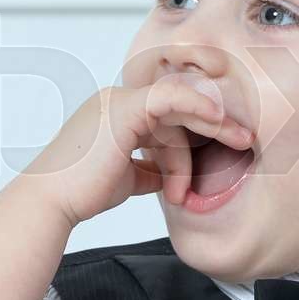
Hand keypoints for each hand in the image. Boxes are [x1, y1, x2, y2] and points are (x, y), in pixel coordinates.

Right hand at [21, 75, 254, 226]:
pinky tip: (219, 120)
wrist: (53, 201)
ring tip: (239, 145)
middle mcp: (114, 101)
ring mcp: (117, 101)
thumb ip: (150, 169)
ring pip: (179, 106)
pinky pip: (171, 97)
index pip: (166, 118)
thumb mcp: (127, 178)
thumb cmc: (80, 192)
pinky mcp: (124, 108)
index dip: (196, 135)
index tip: (227, 148)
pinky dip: (198, 106)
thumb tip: (172, 177)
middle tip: (245, 139)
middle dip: (214, 123)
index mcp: (113, 115)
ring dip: (211, 127)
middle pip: (176, 109)